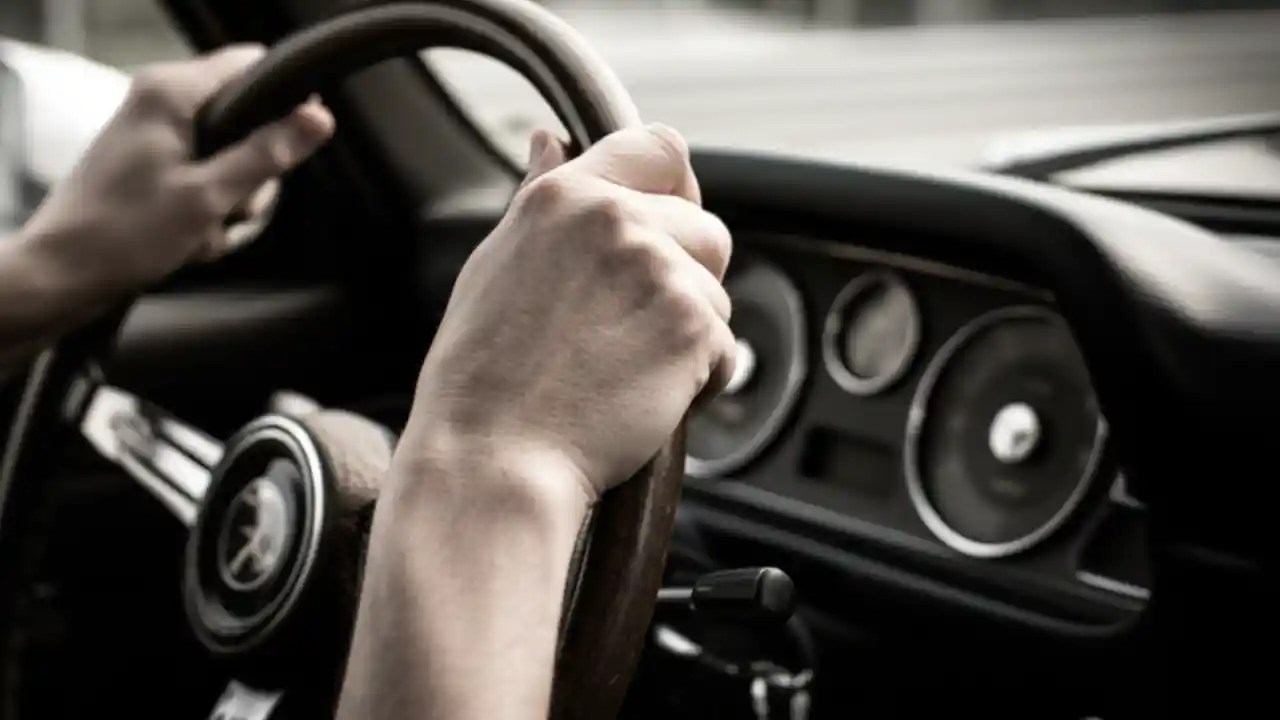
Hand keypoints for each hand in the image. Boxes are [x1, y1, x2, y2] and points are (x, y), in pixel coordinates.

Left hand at [22, 44, 333, 291]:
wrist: (63, 275)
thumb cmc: (126, 233)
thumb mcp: (209, 196)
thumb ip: (267, 154)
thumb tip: (320, 119)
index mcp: (170, 92)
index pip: (251, 65)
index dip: (284, 101)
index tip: (293, 146)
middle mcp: (162, 103)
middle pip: (249, 121)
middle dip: (254, 174)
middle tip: (231, 207)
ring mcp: (158, 135)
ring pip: (234, 159)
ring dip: (233, 202)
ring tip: (204, 229)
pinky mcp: (156, 166)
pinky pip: (209, 180)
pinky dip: (210, 212)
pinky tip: (191, 237)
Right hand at [400, 124, 734, 502]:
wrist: (494, 459)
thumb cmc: (481, 377)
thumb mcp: (495, 264)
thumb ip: (538, 197)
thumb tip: (550, 140)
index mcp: (565, 196)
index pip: (659, 147)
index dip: (676, 186)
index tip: (666, 223)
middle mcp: (617, 221)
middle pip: (705, 226)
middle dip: (686, 274)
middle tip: (630, 326)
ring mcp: (660, 271)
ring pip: (716, 291)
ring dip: (690, 330)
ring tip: (625, 367)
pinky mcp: (692, 328)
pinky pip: (725, 347)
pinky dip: (699, 379)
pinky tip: (644, 397)